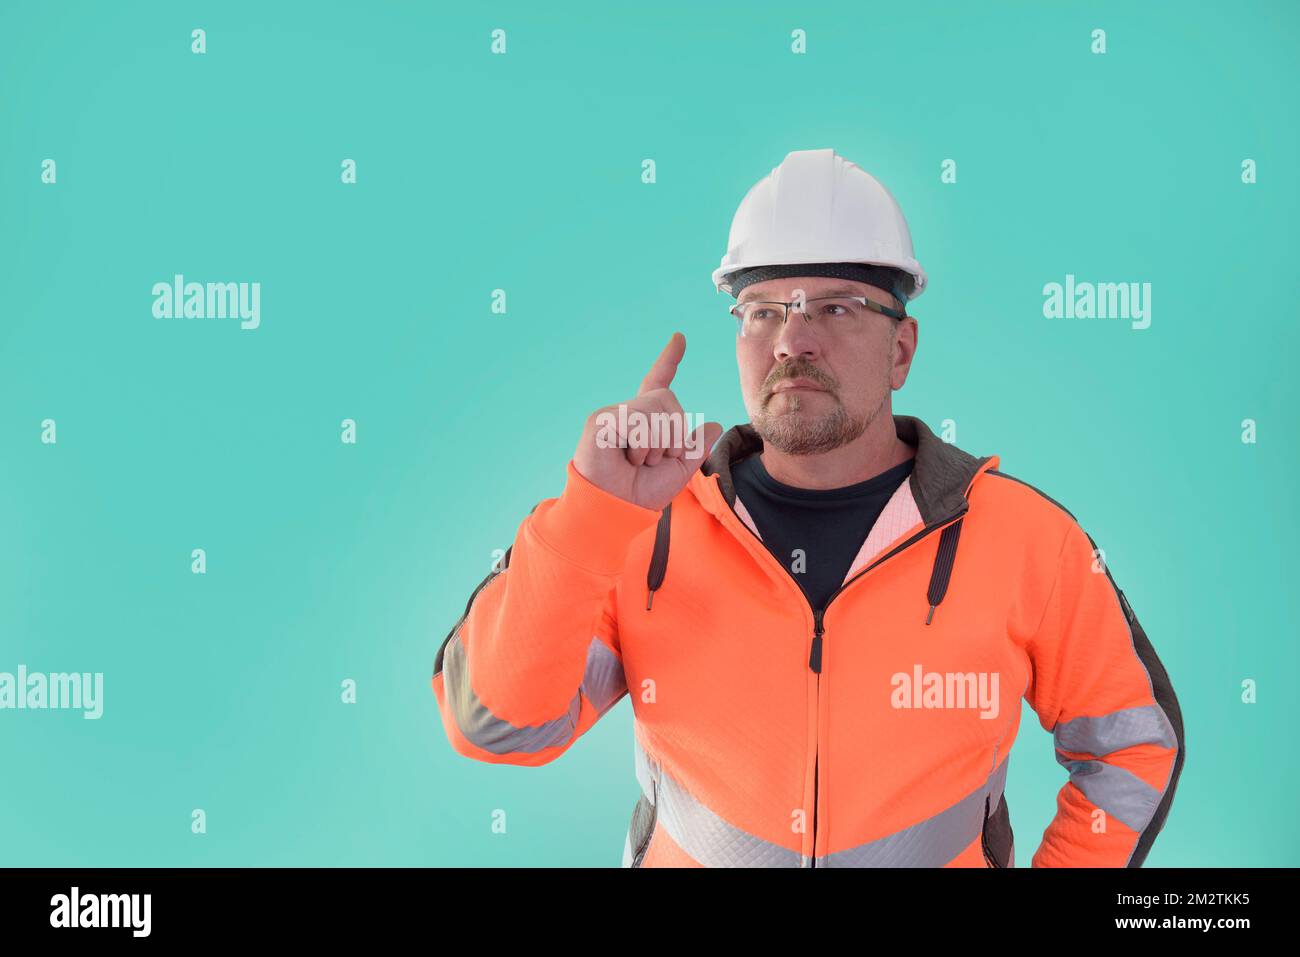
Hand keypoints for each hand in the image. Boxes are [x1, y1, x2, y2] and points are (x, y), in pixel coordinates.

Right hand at [572, 332, 723, 511]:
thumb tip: (713, 425)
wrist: (617, 510)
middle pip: (669, 399)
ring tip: (637, 462)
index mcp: (646, 420)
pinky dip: (643, 445)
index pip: (659, 381)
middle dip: (673, 435)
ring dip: (658, 443)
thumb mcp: (679, 470)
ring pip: (658, 408)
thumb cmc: (641, 493)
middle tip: (652, 460)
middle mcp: (629, 412)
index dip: (669, 359)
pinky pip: (639, 420)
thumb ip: (696, 447)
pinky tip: (626, 458)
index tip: (679, 338)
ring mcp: (614, 413)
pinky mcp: (601, 420)